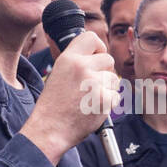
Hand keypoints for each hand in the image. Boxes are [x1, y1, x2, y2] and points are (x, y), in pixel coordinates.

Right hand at [21, 31, 119, 164]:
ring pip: (114, 78)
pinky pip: (116, 95)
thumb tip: (92, 49)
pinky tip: (93, 108)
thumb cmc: (54, 104)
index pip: (91, 37)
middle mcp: (81, 67)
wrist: (50, 129)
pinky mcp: (104, 99)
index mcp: (68, 58)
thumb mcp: (58, 73)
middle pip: (108, 59)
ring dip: (107, 88)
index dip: (98, 47)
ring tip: (89, 98)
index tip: (97, 56)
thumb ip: (75, 60)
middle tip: (91, 85)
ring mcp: (94, 83)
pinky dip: (109, 103)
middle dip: (104, 72)